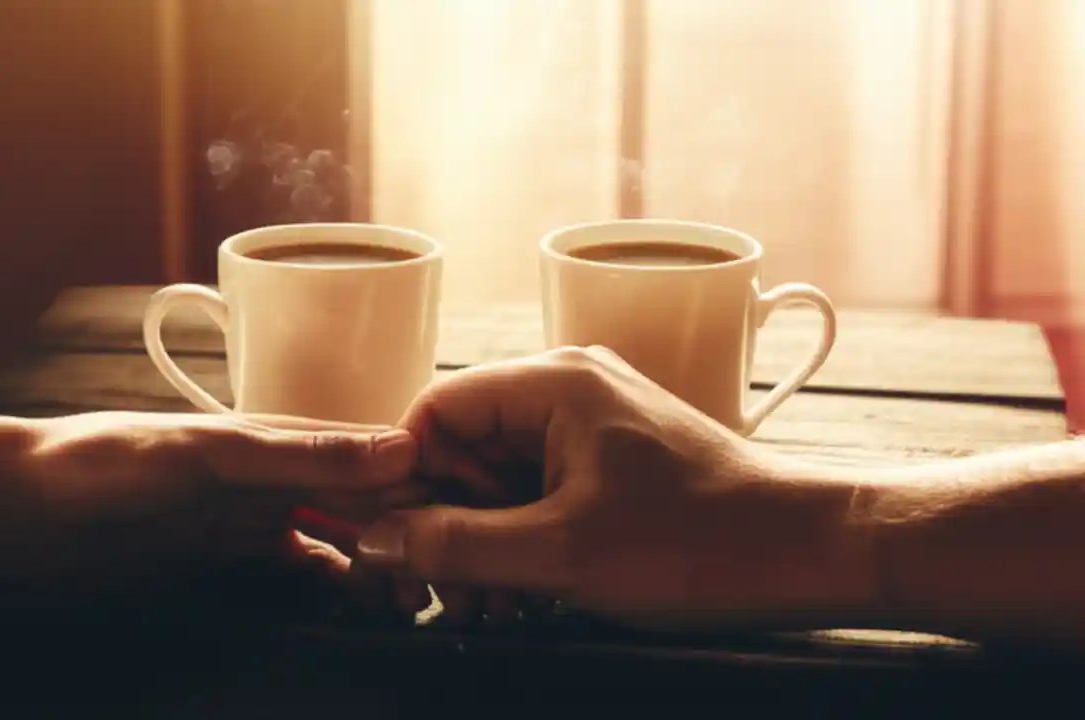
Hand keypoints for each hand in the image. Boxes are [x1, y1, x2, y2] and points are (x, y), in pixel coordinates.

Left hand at [0, 411, 417, 615]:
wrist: (24, 509)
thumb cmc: (107, 463)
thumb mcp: (213, 457)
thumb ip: (301, 455)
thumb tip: (397, 445)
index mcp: (277, 433)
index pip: (369, 452)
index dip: (420, 477)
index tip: (466, 510)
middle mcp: (274, 470)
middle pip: (361, 495)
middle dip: (406, 524)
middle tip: (447, 566)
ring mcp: (252, 511)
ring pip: (337, 532)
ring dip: (375, 554)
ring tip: (411, 588)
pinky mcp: (226, 549)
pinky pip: (297, 563)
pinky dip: (330, 576)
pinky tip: (355, 593)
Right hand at [358, 347, 874, 627]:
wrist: (810, 552)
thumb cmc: (701, 542)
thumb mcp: (562, 553)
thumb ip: (455, 543)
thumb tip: (373, 536)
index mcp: (552, 384)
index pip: (433, 410)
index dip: (403, 479)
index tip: (392, 543)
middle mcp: (567, 390)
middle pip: (461, 449)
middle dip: (443, 526)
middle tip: (442, 597)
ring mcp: (592, 426)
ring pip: (497, 480)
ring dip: (481, 546)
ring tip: (491, 609)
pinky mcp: (611, 463)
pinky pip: (538, 494)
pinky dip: (521, 544)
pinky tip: (526, 597)